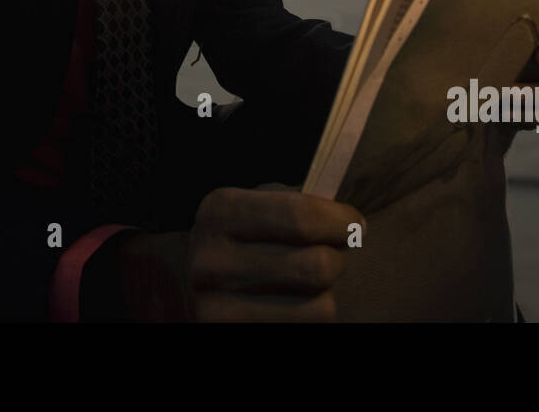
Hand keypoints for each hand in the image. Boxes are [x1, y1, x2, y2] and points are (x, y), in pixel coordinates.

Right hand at [182, 184, 364, 321]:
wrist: (184, 284)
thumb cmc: (240, 237)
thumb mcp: (254, 205)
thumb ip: (297, 203)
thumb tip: (349, 219)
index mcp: (220, 212)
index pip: (300, 216)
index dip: (340, 220)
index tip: (355, 223)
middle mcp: (211, 260)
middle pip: (316, 265)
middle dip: (339, 257)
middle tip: (337, 253)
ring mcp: (217, 308)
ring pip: (320, 307)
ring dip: (329, 293)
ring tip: (316, 283)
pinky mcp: (229, 336)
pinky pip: (305, 330)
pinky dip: (311, 318)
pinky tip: (297, 304)